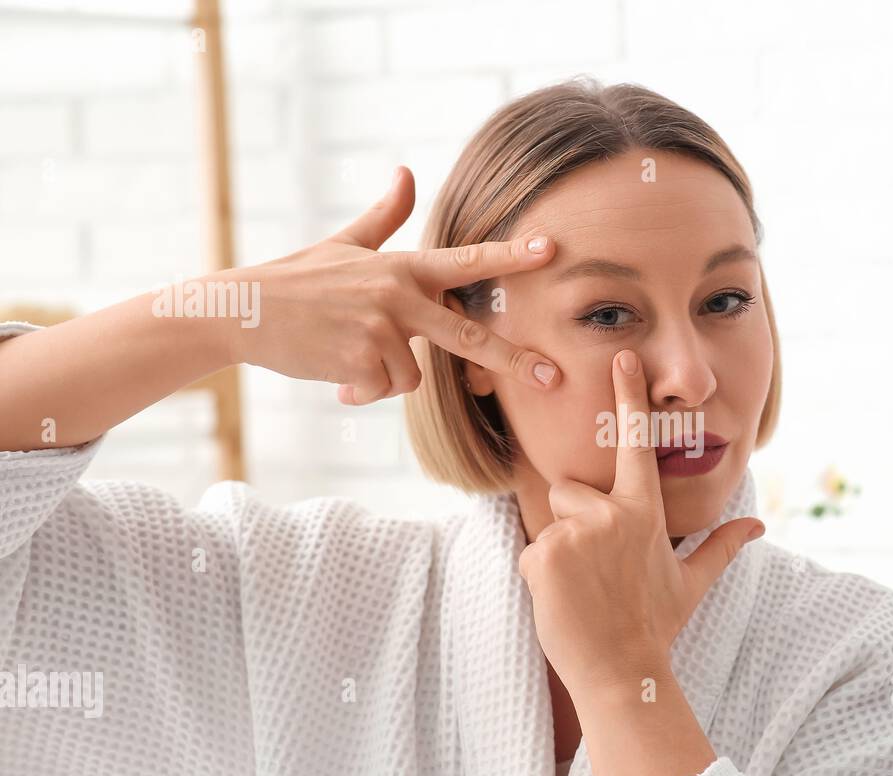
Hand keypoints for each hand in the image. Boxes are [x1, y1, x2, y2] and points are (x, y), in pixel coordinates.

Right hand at [220, 166, 561, 404]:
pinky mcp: (361, 359)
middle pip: (468, 334)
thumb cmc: (297, 280)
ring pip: (413, 376)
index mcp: (401, 266)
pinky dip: (362, 390)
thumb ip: (383, 216)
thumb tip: (406, 173)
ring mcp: (381, 328)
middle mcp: (398, 294)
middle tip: (553, 378)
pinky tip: (336, 372)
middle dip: (515, 359)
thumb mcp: (343, 243)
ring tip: (347, 355)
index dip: (510, 255)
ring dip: (383, 375)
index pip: (466, 260)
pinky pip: (383, 389)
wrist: (241, 311)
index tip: (550, 250)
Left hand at [516, 348, 764, 699]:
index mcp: (645, 513)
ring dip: (560, 551)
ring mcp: (576, 533)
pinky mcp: (544, 555)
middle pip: (572, 490)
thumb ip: (721, 547)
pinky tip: (564, 600)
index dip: (629, 398)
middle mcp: (611, 514)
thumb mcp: (690, 583)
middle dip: (577, 522)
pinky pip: (532, 551)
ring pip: (552, 522)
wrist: (623, 672)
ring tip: (583, 589)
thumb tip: (758, 528)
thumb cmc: (655, 625)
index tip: (622, 358)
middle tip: (596, 570)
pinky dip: (542, 576)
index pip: (635, 444)